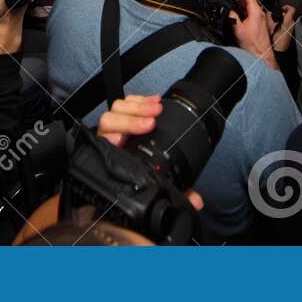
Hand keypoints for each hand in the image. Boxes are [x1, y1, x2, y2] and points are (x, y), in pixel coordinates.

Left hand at [91, 95, 204, 211]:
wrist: (122, 177)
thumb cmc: (138, 179)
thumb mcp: (155, 190)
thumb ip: (173, 195)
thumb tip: (195, 201)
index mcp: (111, 159)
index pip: (105, 144)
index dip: (113, 138)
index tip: (126, 137)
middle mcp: (108, 141)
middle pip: (110, 121)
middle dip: (130, 120)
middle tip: (151, 121)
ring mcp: (113, 127)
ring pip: (116, 109)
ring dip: (137, 107)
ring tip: (156, 108)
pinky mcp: (123, 115)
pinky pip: (126, 102)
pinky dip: (140, 99)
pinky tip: (155, 100)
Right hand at [227, 0, 274, 66]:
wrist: (261, 53)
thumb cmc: (253, 44)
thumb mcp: (238, 29)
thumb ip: (232, 16)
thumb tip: (228, 10)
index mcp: (255, 10)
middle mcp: (259, 12)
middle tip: (228, 1)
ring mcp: (259, 16)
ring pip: (248, 5)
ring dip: (239, 5)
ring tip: (231, 10)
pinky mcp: (258, 21)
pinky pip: (250, 12)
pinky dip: (242, 11)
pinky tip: (237, 18)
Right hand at [270, 5, 296, 53]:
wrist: (279, 51)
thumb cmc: (276, 41)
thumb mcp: (269, 27)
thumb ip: (268, 17)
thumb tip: (267, 11)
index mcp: (288, 21)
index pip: (291, 9)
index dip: (286, 6)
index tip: (281, 8)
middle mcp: (291, 24)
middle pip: (288, 14)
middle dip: (281, 14)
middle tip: (274, 16)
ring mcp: (291, 28)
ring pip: (287, 20)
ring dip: (281, 20)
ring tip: (274, 23)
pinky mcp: (290, 32)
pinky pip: (287, 25)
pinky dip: (282, 25)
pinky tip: (276, 29)